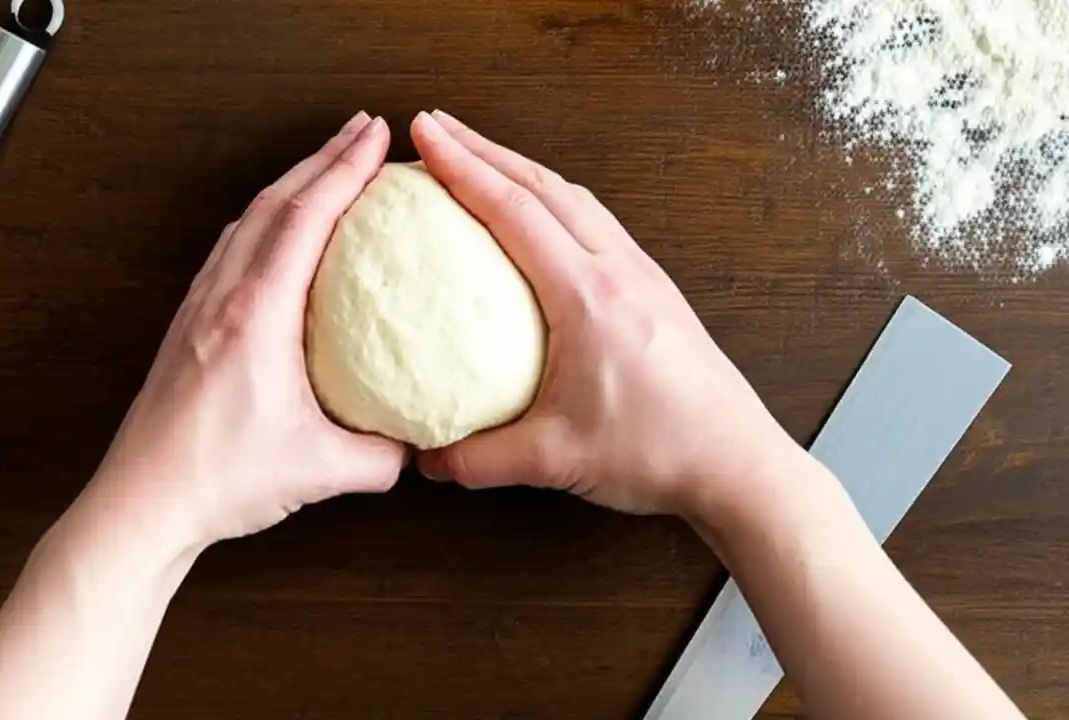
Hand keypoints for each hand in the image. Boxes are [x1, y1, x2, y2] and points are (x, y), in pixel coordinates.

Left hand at [91, 112, 407, 549]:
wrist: (141, 504)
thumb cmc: (216, 481)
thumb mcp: (320, 470)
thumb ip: (381, 456)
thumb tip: (415, 444)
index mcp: (256, 316)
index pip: (305, 219)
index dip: (344, 168)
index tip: (375, 135)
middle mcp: (223, 298)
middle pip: (273, 201)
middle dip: (322, 156)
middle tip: (362, 130)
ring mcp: (198, 309)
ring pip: (245, 221)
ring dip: (288, 184)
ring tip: (325, 167)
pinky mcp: (187, 328)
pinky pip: (228, 251)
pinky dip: (260, 222)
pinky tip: (274, 234)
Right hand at [412, 111, 798, 516]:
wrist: (736, 464)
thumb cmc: (657, 453)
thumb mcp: (554, 461)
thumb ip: (478, 459)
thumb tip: (424, 459)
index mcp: (588, 296)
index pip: (514, 212)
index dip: (463, 167)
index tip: (425, 133)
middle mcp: (617, 270)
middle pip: (544, 186)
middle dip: (484, 149)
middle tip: (437, 127)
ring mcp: (640, 275)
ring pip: (575, 197)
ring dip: (522, 169)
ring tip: (479, 157)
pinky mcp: (652, 289)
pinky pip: (595, 223)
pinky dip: (555, 200)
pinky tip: (538, 214)